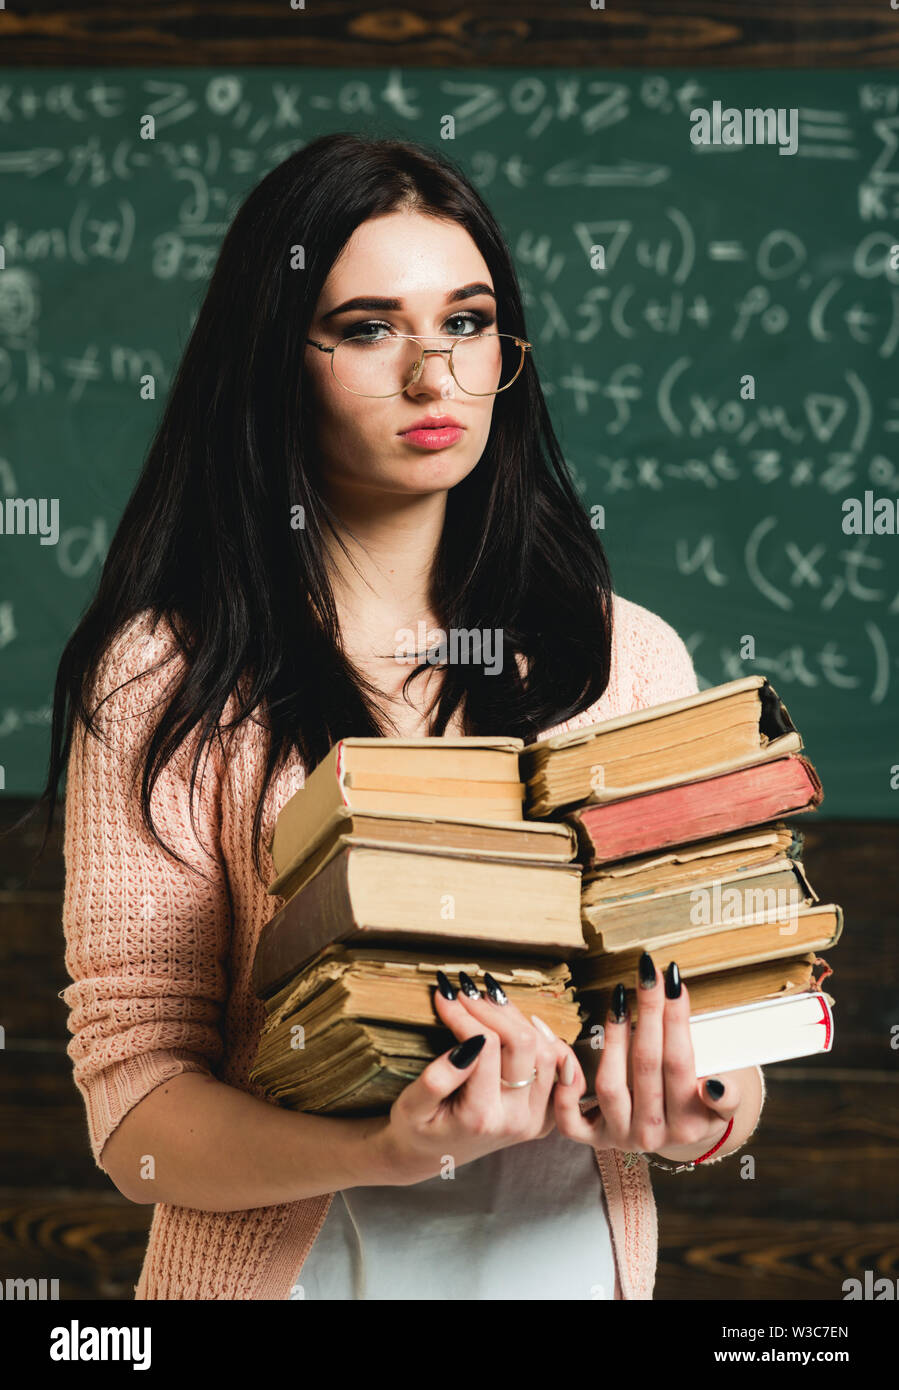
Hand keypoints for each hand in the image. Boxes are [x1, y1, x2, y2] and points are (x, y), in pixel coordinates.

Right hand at [379, 968, 576, 1186]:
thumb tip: (467, 1044)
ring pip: (546, 1051)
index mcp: (481, 1117)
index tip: (445, 995)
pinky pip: (558, 1069)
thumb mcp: (411, 1106)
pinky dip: (546, 1041)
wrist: (433, 1155)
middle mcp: (516, 1120)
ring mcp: (535, 1119)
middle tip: (468, 991)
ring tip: (489, 1003)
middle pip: (523, 1044)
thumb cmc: (417, 1128)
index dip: (465, 1014)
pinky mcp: (544, 1115)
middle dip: (494, 1009)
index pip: (486, 1046)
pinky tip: (520, 1023)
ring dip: (519, 1019)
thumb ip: (437, 1079)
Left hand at [552, 952, 747, 1161]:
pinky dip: (564, 1091)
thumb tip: (714, 1086)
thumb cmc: (696, 1108)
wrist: (673, 1138)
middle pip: (646, 1065)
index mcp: (689, 1125)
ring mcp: (619, 1136)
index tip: (674, 982)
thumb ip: (726, 1098)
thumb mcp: (721, 1107)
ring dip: (614, 1037)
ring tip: (622, 998)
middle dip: (649, 1012)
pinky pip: (569, 1120)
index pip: (680, 1064)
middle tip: (648, 974)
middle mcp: (652, 1135)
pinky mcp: (591, 1138)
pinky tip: (568, 1053)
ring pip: (610, 1084)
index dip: (676, 1020)